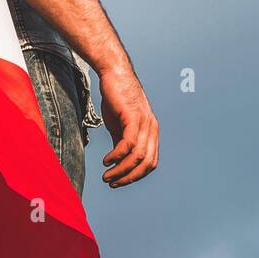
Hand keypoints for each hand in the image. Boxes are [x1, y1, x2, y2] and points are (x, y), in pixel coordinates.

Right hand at [98, 66, 158, 187]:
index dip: (136, 176)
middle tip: (112, 183)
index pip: (150, 163)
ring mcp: (144, 122)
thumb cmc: (117, 99)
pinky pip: (129, 143)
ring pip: (138, 156)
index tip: (119, 182)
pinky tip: (107, 160)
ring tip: (107, 175)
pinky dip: (118, 155)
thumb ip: (122, 142)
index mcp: (151, 132)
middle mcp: (152, 128)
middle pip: (146, 163)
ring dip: (121, 170)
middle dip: (129, 177)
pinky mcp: (133, 116)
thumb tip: (118, 161)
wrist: (113, 74)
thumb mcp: (119, 126)